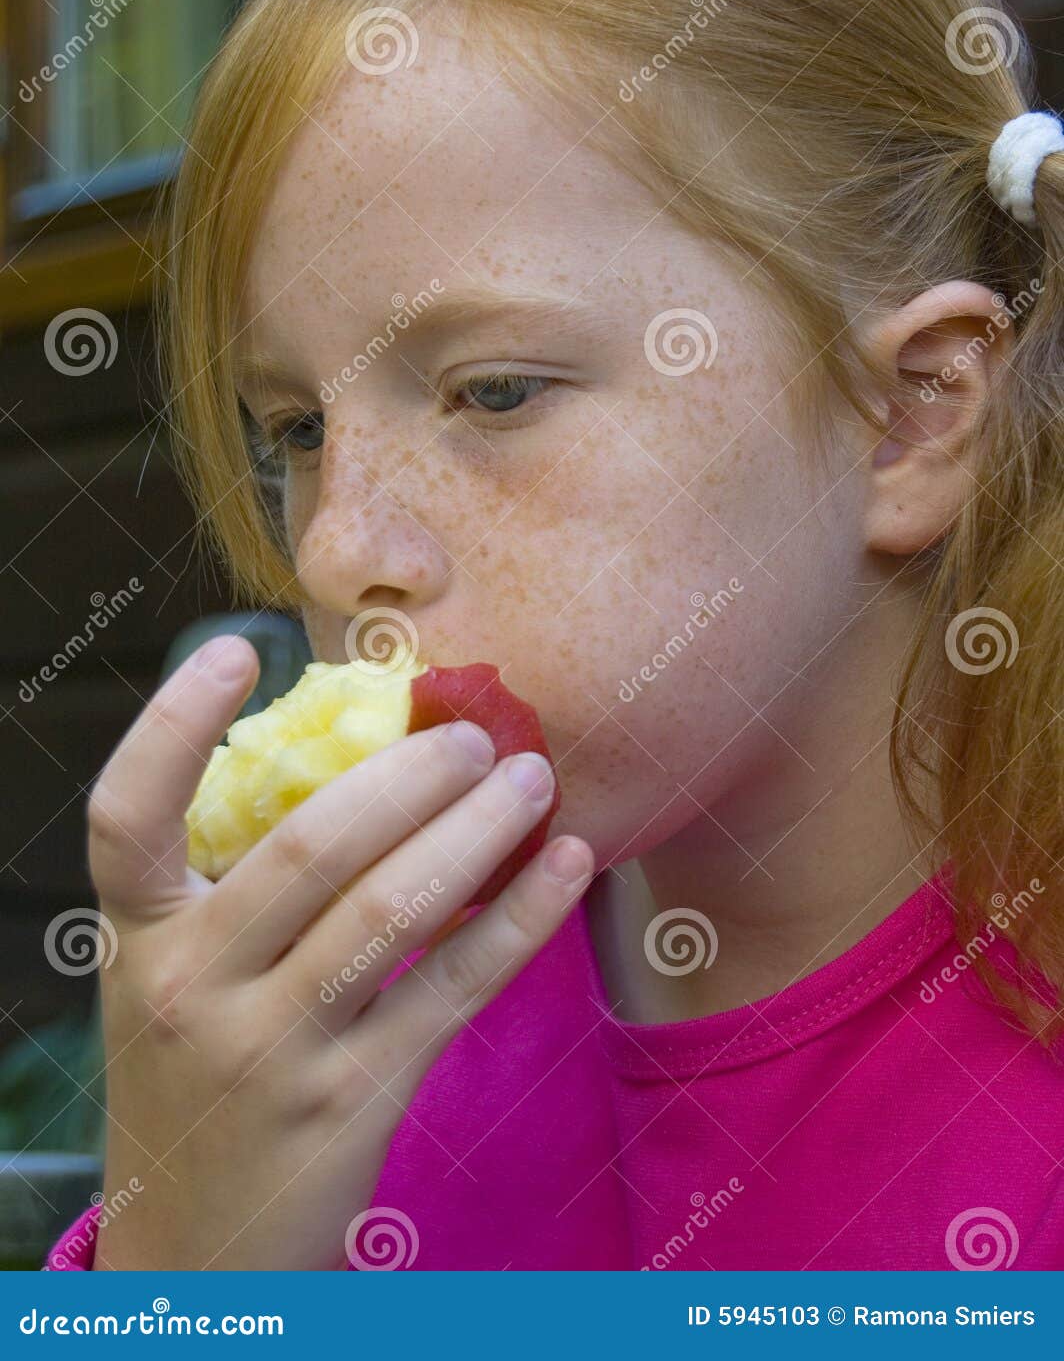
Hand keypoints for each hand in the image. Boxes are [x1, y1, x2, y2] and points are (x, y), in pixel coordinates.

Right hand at [87, 635, 591, 1269]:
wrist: (200, 1251)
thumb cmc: (199, 1072)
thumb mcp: (176, 980)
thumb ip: (230, 886)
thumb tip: (349, 754)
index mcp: (140, 940)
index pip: (125, 818)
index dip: (173, 724)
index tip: (242, 648)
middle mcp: (191, 990)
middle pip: (305, 848)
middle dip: (404, 774)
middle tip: (471, 731)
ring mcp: (272, 1050)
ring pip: (390, 911)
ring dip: (475, 829)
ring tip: (531, 774)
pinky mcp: (354, 1100)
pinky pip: (453, 986)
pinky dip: (519, 916)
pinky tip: (567, 861)